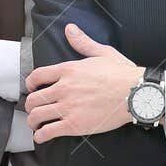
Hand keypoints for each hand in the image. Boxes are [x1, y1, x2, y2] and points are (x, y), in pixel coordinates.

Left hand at [24, 24, 142, 143]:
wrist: (135, 94)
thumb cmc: (122, 74)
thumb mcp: (102, 52)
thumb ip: (83, 42)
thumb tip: (70, 29)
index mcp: (68, 70)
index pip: (36, 76)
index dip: (29, 84)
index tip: (31, 88)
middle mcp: (63, 88)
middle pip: (33, 98)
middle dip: (30, 105)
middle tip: (34, 109)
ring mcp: (68, 107)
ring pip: (37, 116)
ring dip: (33, 121)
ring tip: (35, 124)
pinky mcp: (74, 125)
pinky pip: (48, 132)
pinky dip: (40, 136)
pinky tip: (41, 136)